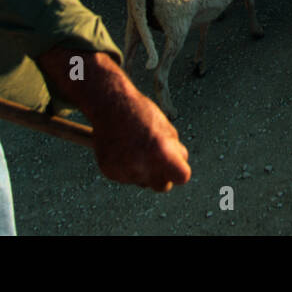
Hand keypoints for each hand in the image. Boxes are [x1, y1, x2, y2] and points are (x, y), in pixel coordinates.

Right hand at [37, 48, 190, 190]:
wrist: (110, 105)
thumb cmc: (141, 114)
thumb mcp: (166, 128)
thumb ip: (175, 149)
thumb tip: (180, 165)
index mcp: (161, 152)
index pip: (182, 177)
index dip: (180, 171)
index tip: (176, 164)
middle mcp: (142, 165)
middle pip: (162, 186)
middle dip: (163, 176)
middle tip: (156, 158)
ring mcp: (124, 170)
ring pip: (143, 181)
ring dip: (143, 170)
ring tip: (135, 146)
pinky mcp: (109, 172)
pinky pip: (125, 177)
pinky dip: (126, 167)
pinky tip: (123, 148)